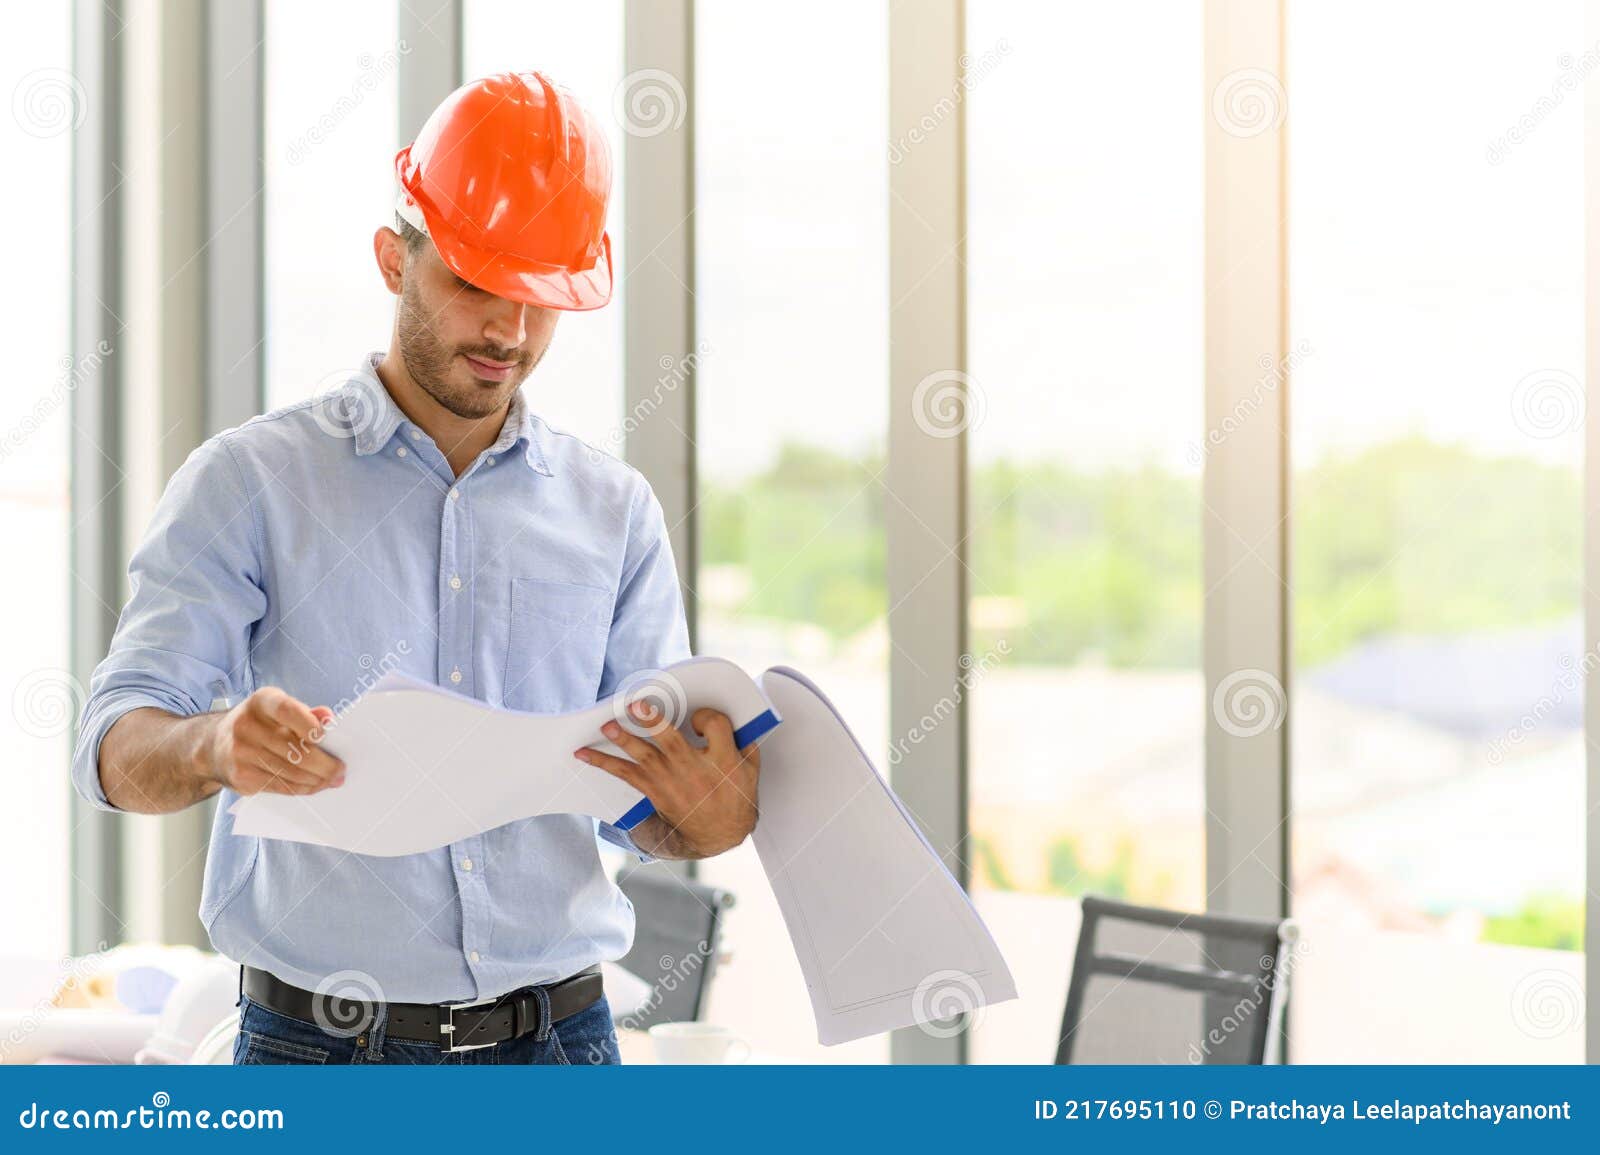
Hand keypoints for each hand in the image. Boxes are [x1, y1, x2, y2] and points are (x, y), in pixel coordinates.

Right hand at [207, 687, 343, 795]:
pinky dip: (303, 788)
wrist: (212, 746)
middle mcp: (246, 726)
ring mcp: (241, 754)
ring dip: (317, 779)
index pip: (287, 710)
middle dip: (324, 764)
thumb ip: (305, 712)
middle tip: (340, 770)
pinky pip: (281, 786)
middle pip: (295, 750)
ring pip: (291, 772)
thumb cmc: (258, 724)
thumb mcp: (277, 709)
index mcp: (261, 702)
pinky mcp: (241, 777)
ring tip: (332, 780)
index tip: (325, 735)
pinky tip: (314, 785)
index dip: (308, 724)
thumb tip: (328, 718)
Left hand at [575, 700, 759, 858]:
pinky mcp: (655, 791)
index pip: (714, 725)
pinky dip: (604, 763)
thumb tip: (731, 718)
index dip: (706, 717)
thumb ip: (744, 742)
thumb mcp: (751, 769)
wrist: (720, 833)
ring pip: (645, 756)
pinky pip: (626, 775)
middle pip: (671, 740)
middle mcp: (695, 769)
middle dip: (652, 721)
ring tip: (608, 725)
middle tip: (635, 705)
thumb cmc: (735, 798)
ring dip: (624, 739)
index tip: (700, 719)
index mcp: (724, 760)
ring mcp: (672, 781)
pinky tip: (585, 753)